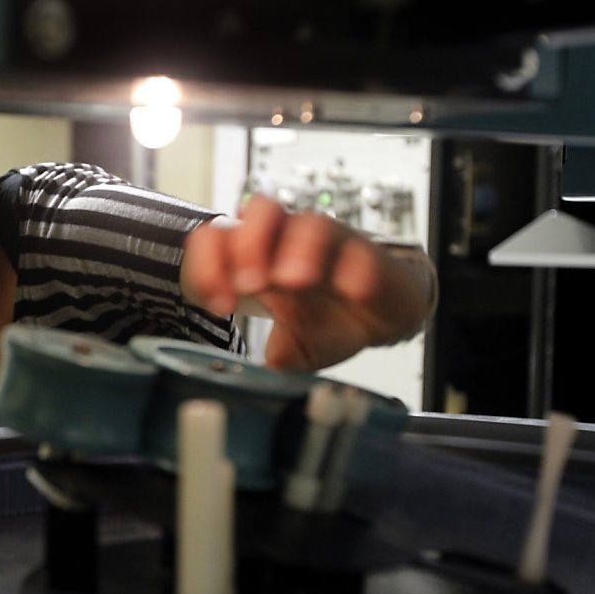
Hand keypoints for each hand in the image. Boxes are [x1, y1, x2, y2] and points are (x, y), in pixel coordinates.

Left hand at [181, 195, 434, 370]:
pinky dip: (354, 267)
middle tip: (251, 284)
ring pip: (310, 223)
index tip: (219, 306)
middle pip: (260, 211)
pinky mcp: (369, 255)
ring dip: (298, 250)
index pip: (219, 239)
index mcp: (260, 260)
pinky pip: (361, 249)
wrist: (384, 317)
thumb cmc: (332, 323)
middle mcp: (292, 243)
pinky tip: (350, 289)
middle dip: (249, 245)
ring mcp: (331, 244)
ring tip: (294, 281)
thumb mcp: (290, 351)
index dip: (209, 266)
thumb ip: (268, 361)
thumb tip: (250, 382)